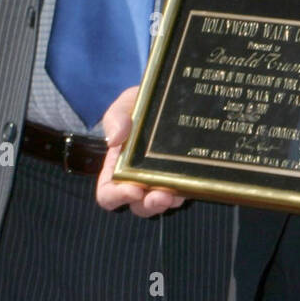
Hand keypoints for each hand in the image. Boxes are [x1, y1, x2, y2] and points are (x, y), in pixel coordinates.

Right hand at [95, 85, 184, 215]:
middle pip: (138, 205)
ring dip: (168, 202)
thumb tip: (115, 139)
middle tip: (160, 196)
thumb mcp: (125, 105)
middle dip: (148, 205)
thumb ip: (116, 118)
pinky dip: (186, 191)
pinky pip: (183, 191)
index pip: (108, 194)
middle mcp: (138, 178)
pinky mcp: (183, 175)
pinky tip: (191, 183)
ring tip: (175, 194)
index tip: (132, 190)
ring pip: (162, 203)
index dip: (117, 197)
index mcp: (117, 167)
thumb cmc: (141, 104)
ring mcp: (162, 179)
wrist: (171, 95)